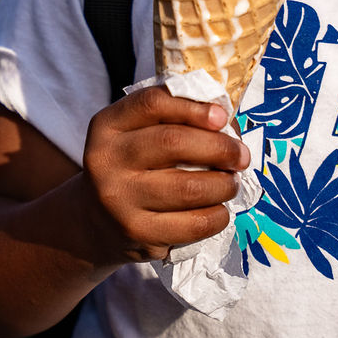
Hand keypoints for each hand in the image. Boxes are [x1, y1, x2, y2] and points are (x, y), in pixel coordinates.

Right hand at [80, 84, 250, 262]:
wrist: (96, 222)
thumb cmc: (131, 168)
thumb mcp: (136, 134)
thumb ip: (173, 120)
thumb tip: (227, 123)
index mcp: (108, 126)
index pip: (153, 104)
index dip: (194, 107)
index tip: (222, 117)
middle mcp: (107, 159)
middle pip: (174, 142)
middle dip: (220, 147)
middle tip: (241, 156)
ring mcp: (120, 199)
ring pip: (189, 187)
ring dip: (224, 184)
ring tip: (230, 183)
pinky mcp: (139, 233)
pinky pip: (193, 224)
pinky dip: (217, 216)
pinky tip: (219, 210)